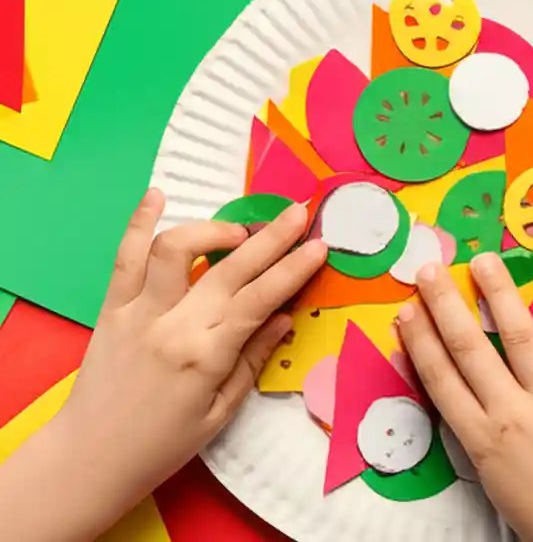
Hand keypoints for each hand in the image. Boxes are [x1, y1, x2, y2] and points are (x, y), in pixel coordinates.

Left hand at [0, 188, 326, 539]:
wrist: (91, 456)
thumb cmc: (163, 444)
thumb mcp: (221, 412)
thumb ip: (252, 360)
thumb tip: (284, 318)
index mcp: (205, 356)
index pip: (259, 299)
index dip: (293, 269)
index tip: (320, 246)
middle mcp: (172, 325)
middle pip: (229, 268)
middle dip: (270, 237)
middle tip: (299, 212)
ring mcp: (137, 312)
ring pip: (174, 249)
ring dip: (211, 230)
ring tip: (238, 231)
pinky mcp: (110, 308)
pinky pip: (125, 257)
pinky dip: (139, 222)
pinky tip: (157, 195)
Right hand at [397, 253, 532, 541]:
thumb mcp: (492, 478)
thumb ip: (474, 431)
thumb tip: (453, 387)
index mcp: (481, 441)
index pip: (440, 379)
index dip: (419, 341)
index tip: (405, 310)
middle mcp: (512, 415)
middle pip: (469, 349)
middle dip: (445, 306)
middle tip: (428, 269)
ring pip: (519, 337)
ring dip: (498, 295)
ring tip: (482, 262)